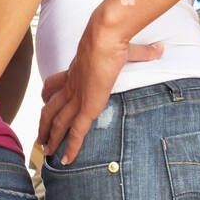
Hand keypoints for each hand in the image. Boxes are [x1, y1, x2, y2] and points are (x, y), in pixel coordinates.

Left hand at [37, 15, 162, 164]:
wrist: (106, 39)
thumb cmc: (113, 39)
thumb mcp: (127, 48)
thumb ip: (143, 51)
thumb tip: (160, 48)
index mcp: (76, 71)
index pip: (55, 83)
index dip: (48, 92)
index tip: (44, 99)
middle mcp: (71, 86)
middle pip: (50, 106)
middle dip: (44, 122)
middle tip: (39, 135)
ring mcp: (77, 98)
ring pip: (56, 122)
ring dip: (50, 137)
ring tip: (46, 151)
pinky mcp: (86, 108)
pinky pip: (76, 133)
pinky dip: (70, 148)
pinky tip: (66, 160)